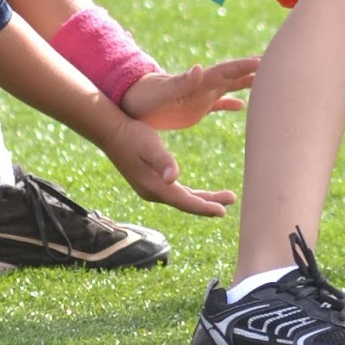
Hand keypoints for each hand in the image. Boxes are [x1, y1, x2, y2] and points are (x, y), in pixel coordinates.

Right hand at [99, 117, 237, 216]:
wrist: (111, 132)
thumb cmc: (132, 135)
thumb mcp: (150, 145)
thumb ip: (163, 161)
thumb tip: (173, 179)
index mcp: (154, 186)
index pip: (185, 202)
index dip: (205, 208)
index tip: (223, 211)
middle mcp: (153, 192)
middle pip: (187, 203)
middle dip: (210, 204)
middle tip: (232, 199)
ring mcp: (151, 189)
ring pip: (183, 199)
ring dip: (203, 200)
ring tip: (225, 198)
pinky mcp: (151, 183)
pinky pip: (176, 194)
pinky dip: (191, 195)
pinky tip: (201, 194)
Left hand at [119, 56, 257, 129]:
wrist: (129, 102)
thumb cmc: (143, 97)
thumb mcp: (161, 92)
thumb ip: (180, 82)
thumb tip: (198, 68)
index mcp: (197, 82)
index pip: (226, 71)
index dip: (245, 66)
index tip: (264, 61)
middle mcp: (203, 86)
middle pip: (234, 75)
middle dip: (254, 69)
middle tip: (278, 63)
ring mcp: (200, 96)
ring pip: (230, 87)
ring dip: (247, 83)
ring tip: (268, 81)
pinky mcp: (195, 107)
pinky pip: (218, 104)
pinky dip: (231, 104)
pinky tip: (243, 107)